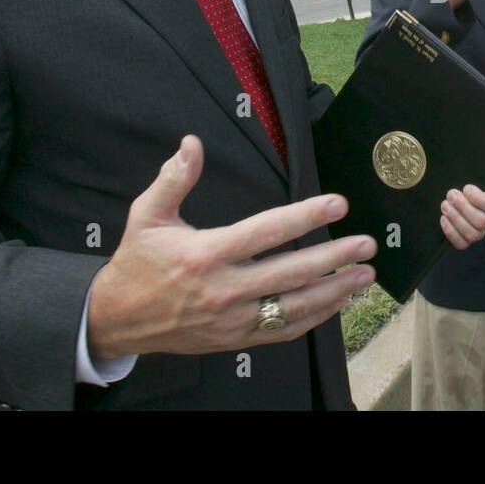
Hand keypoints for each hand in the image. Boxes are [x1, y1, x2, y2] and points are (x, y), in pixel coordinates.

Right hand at [87, 136, 376, 359]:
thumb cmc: (135, 263)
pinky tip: (337, 302)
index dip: (306, 216)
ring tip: (365, 273)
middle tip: (367, 243)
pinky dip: (315, 318)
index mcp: (206, 254)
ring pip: (296, 306)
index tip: (337, 203)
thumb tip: (192, 143)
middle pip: (292, 272)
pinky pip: (284, 330)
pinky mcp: (235, 340)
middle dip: (336, 257)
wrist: (117, 320)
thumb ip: (173, 179)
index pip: (267, 232)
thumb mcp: (146, 215)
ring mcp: (232, 319)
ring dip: (335, 290)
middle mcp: (224, 289)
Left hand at [440, 173, 484, 248]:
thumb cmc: (472, 178)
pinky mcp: (463, 238)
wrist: (452, 185)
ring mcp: (477, 230)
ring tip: (445, 205)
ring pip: (473, 235)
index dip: (480, 199)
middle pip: (482, 222)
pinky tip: (443, 218)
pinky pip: (461, 244)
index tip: (467, 187)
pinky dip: (451, 233)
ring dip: (456, 219)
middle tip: (451, 194)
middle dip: (463, 208)